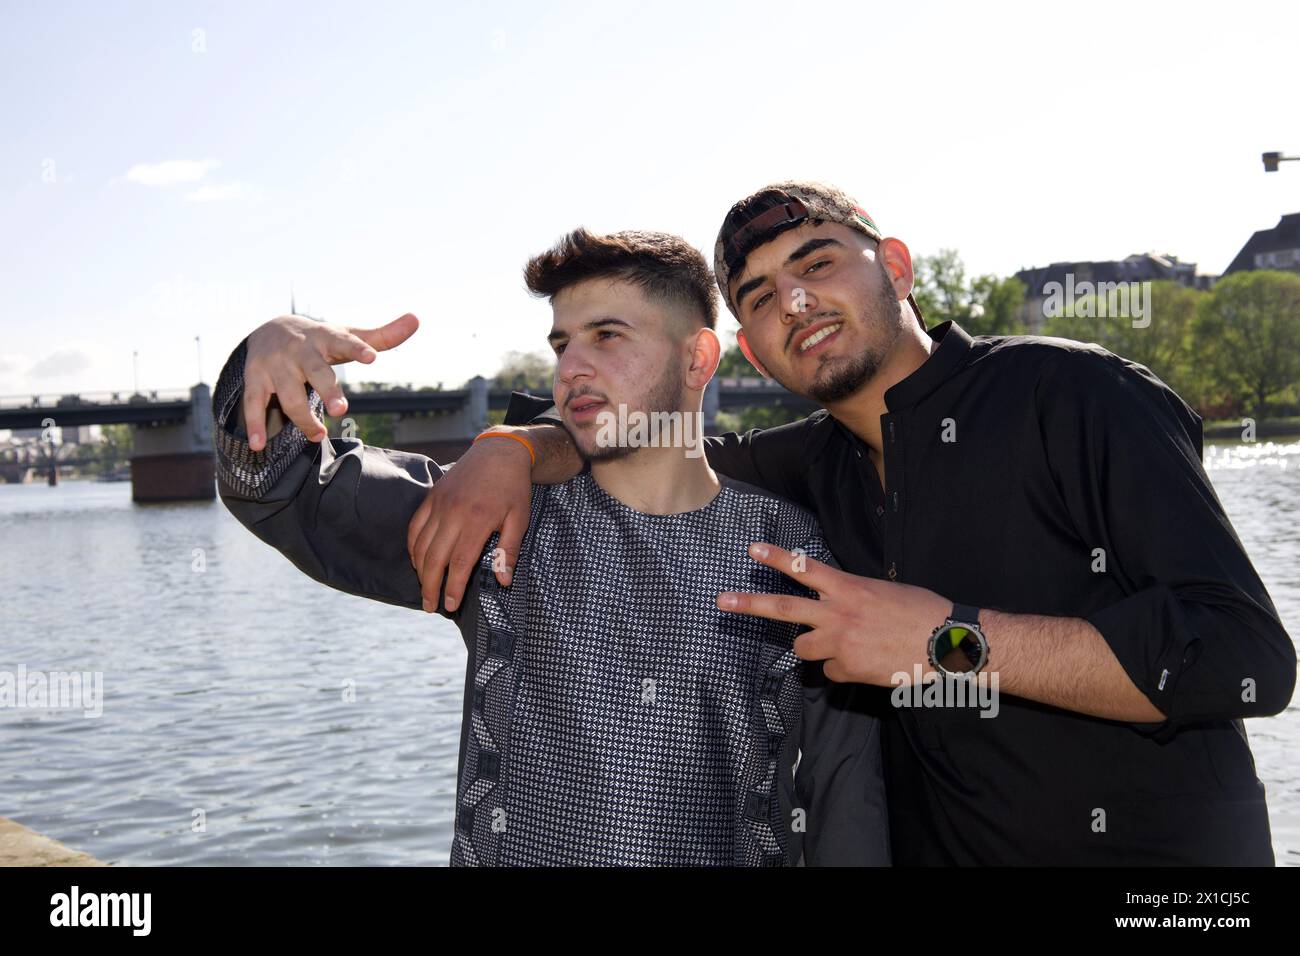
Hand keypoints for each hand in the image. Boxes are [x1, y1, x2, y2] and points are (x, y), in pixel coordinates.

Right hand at [242, 312, 418, 450]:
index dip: (358, 348)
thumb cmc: (319, 339)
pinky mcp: (256, 379)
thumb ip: (382, 336)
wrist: (268, 329)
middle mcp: (300, 350)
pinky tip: (258, 445)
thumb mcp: (347, 335)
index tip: (372, 357)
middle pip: (315, 371)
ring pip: (288, 394)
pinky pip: (254, 403)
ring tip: (319, 436)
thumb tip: (416, 319)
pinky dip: (255, 424)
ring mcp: (276, 365)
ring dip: (302, 417)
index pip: (344, 341)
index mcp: (326, 338)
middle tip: (341, 408)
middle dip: (327, 389)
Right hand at [407, 430, 533, 612]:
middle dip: (430, 586)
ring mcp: (439, 504)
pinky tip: (417, 562)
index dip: (452, 587)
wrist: (499, 453)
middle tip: (432, 606)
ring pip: (421, 545)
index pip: (459, 563)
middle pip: (434, 558)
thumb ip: (508, 550)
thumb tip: (504, 581)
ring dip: (420, 571)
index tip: (451, 605)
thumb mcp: (519, 519)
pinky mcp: (431, 497)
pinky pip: (415, 527)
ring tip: (425, 589)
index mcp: (477, 520)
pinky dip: (413, 547)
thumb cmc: (513, 488)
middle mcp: (453, 513)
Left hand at [716, 542, 950, 684]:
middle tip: (723, 601)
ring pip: (802, 649)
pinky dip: (843, 669)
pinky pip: (831, 671)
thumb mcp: (885, 591)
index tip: (752, 549)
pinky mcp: (847, 670)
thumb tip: (837, 607)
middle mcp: (838, 613)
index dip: (777, 557)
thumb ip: (854, 596)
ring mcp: (839, 643)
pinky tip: (867, 663)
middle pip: (783, 608)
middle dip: (749, 604)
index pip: (805, 568)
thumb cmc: (922, 612)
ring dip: (813, 648)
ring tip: (840, 645)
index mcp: (849, 588)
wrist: (945, 644)